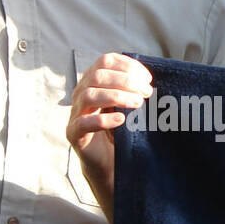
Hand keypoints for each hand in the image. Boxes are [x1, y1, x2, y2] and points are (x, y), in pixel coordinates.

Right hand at [66, 53, 152, 220]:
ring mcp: (75, 113)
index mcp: (93, 82)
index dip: (127, 66)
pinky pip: (84, 123)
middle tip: (147, 93)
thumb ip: (133, 90)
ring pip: (90, 95)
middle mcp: (81, 93)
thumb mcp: (127, 105)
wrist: (107, 161)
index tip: (147, 78)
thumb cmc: (119, 130)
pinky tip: (121, 120)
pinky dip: (103, 119)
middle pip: (98, 75)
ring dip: (117, 96)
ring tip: (138, 104)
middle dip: (126, 81)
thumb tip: (150, 79)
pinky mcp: (74, 133)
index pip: (105, 61)